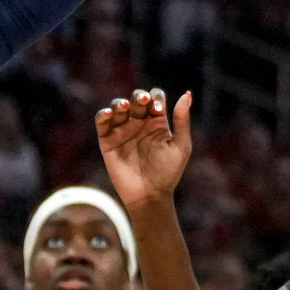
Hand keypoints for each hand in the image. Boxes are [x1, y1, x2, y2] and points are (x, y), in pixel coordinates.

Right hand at [96, 87, 193, 212]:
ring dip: (120, 102)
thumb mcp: (181, 145)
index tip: (158, 110)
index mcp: (158, 122)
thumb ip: (182, 120)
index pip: (155, 98)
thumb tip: (187, 94)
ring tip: (124, 106)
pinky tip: (109, 113)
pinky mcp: (108, 141)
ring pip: (118, 106)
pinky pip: (102, 122)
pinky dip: (103, 114)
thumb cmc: (168, 172)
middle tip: (143, 102)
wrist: (149, 196)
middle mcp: (140, 123)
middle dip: (139, 96)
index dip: (156, 98)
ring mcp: (123, 130)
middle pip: (136, 99)